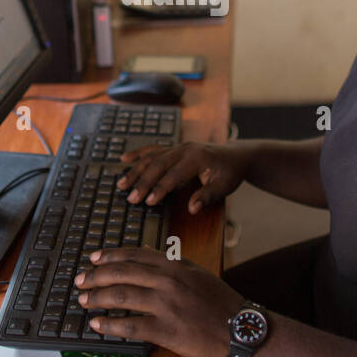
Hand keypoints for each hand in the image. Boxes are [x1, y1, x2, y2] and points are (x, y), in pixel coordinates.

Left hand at [75, 247, 244, 356]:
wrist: (240, 327)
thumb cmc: (220, 302)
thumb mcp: (196, 273)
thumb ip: (171, 265)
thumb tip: (143, 257)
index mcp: (175, 265)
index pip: (135, 255)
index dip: (111, 256)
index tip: (94, 258)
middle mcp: (168, 281)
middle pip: (123, 273)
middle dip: (96, 276)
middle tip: (81, 281)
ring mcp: (166, 304)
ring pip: (122, 296)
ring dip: (98, 298)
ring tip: (84, 301)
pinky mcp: (166, 329)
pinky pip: (131, 326)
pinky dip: (110, 325)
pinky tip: (98, 325)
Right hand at [117, 140, 251, 213]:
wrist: (235, 155)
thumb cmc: (230, 172)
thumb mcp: (224, 186)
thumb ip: (207, 197)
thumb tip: (192, 209)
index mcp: (197, 157)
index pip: (174, 174)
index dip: (161, 188)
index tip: (148, 202)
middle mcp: (184, 149)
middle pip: (158, 164)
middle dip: (143, 182)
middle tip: (130, 198)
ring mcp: (178, 147)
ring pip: (152, 157)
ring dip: (136, 170)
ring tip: (121, 184)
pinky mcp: (174, 148)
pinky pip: (153, 149)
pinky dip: (138, 154)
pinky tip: (124, 159)